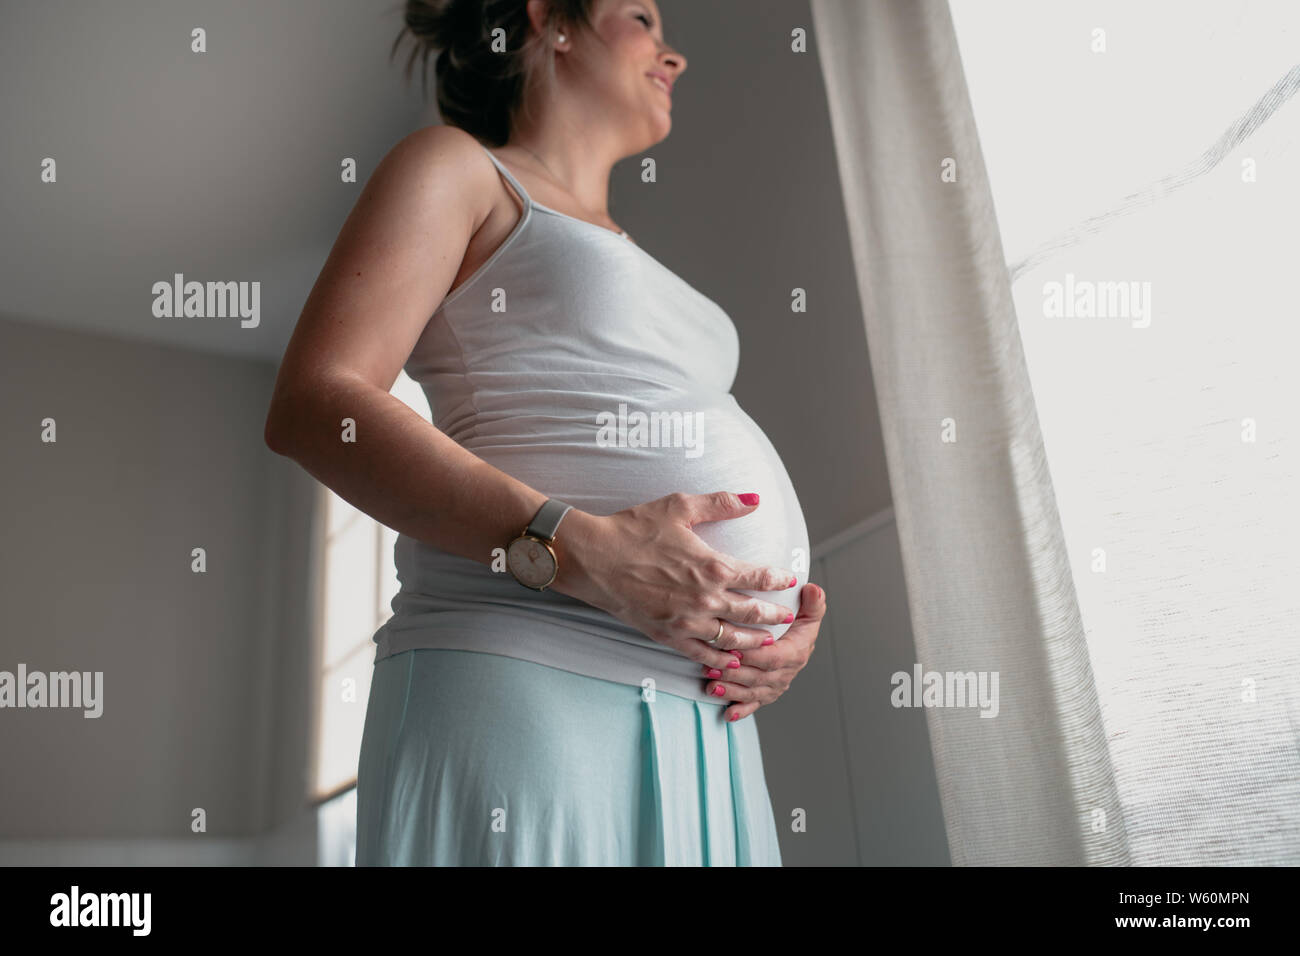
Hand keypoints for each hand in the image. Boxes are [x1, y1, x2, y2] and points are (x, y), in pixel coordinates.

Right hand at [549, 491, 799, 672]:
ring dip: (755, 641)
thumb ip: (721, 503)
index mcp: (713, 567)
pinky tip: (733, 660)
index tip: (789, 580)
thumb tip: (755, 499)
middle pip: (752, 613)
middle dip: (774, 615)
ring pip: (733, 638)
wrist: (592, 558)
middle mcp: (705, 599)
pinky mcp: (667, 636)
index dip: (778, 580)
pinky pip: (703, 653)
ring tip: (769, 641)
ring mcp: (687, 622)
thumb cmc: (633, 528)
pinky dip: (722, 658)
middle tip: (787, 616)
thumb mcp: (679, 507)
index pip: (759, 577)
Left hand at [700, 582, 825, 721]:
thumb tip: (813, 590)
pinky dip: (740, 710)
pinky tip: (727, 713)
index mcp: (796, 652)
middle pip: (759, 677)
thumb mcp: (809, 611)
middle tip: (711, 667)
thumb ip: (812, 602)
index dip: (754, 655)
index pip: (774, 657)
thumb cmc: (798, 626)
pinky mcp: (766, 694)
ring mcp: (775, 685)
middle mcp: (786, 672)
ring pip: (752, 692)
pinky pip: (753, 704)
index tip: (733, 649)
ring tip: (712, 686)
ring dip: (731, 691)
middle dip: (734, 674)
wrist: (798, 642)